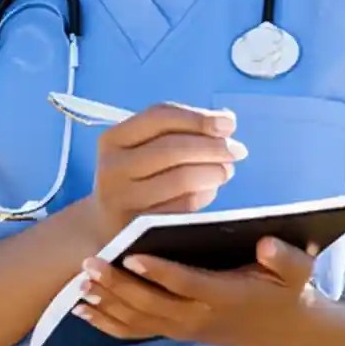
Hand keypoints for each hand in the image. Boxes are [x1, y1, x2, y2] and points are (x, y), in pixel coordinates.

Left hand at [72, 236, 319, 345]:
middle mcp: (199, 316)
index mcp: (225, 295)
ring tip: (80, 284)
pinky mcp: (176, 331)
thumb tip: (266, 244)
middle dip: (118, 284)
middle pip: (151, 303)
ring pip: (138, 319)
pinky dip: (107, 323)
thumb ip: (285, 257)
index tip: (132, 255)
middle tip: (91, 262)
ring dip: (107, 303)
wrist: (285, 329)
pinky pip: (136, 331)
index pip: (186, 283)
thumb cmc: (287, 290)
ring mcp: (184, 327)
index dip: (159, 271)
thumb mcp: (299, 270)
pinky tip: (84, 309)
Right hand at [85, 102, 247, 245]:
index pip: (160, 117)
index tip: (230, 123)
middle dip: (214, 146)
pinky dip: (205, 195)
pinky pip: (184, 206)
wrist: (105, 227)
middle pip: (173, 148)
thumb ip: (179, 131)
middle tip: (238, 150)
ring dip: (215, 171)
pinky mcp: (139, 228)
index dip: (199, 118)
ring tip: (227, 170)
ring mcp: (123, 201)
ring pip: (182, 178)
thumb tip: (225, 121)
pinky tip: (210, 190)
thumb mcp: (143, 149)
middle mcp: (112, 168)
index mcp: (113, 139)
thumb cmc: (137, 179)